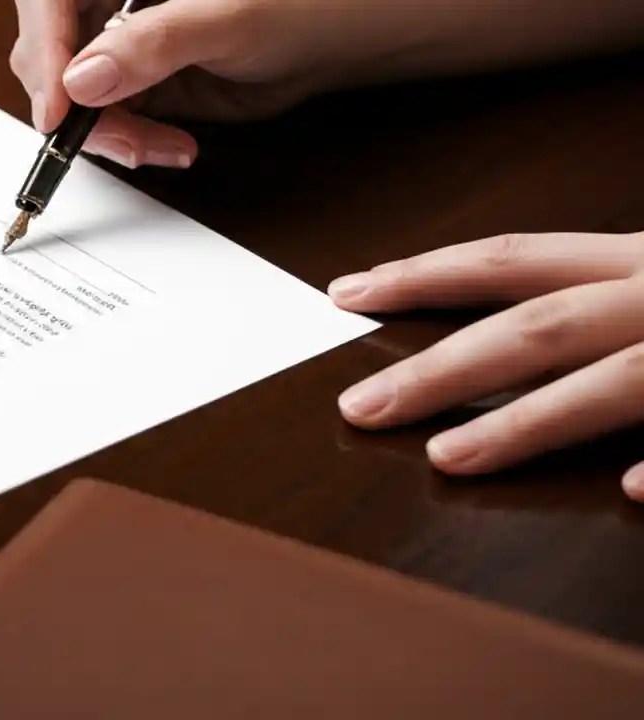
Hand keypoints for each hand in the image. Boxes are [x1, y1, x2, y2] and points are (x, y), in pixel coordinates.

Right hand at [10, 0, 327, 168]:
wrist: (337, 35)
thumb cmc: (300, 2)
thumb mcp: (228, 18)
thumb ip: (154, 44)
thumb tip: (83, 78)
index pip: (48, 0)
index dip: (45, 49)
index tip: (60, 106)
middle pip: (50, 50)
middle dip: (75, 104)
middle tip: (117, 137)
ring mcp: (117, 39)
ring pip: (71, 93)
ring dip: (105, 131)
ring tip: (156, 147)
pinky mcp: (133, 78)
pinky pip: (104, 117)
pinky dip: (127, 140)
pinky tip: (167, 146)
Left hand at [328, 232, 643, 501]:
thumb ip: (602, 300)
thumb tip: (512, 334)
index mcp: (642, 263)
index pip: (513, 263)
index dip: (425, 277)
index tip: (348, 293)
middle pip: (540, 327)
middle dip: (442, 367)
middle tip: (357, 407)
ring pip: (616, 381)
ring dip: (525, 422)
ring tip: (445, 458)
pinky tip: (628, 492)